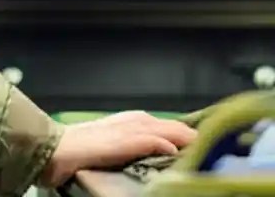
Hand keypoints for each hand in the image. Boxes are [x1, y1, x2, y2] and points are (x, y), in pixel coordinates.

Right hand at [39, 111, 195, 187]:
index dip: (191, 137)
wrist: (59, 149)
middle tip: (216, 149)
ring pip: (172, 131)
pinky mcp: (129, 140)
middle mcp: (139, 120)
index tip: (205, 147)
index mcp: (136, 120)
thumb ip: (140, 146)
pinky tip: (178, 153)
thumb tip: (169, 153)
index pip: (174, 128)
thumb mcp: (116, 145)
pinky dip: (168, 146)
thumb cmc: (83, 149)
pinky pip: (156, 141)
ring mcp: (134, 128)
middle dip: (196, 139)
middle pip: (179, 127)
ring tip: (206, 151)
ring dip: (189, 141)